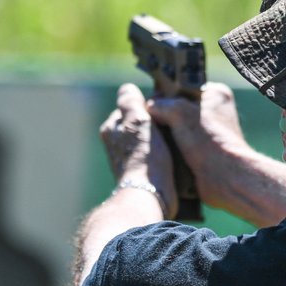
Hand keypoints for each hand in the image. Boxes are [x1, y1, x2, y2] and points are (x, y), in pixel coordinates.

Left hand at [99, 83, 177, 216]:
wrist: (149, 196)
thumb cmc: (143, 157)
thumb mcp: (138, 120)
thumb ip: (130, 101)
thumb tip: (126, 88)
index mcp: (111, 129)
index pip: (131, 108)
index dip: (148, 108)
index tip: (163, 112)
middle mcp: (115, 145)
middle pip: (141, 125)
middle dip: (155, 125)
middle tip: (171, 128)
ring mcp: (127, 160)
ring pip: (148, 141)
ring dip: (161, 141)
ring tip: (174, 144)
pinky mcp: (140, 174)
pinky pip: (153, 157)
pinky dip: (162, 156)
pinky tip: (172, 159)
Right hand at [147, 83, 250, 209]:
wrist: (224, 177)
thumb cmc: (207, 140)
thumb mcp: (179, 112)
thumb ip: (160, 104)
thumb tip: (148, 109)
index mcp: (215, 93)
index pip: (181, 88)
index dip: (163, 96)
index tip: (149, 106)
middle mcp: (214, 112)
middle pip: (177, 109)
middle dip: (163, 118)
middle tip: (151, 125)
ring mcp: (209, 133)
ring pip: (177, 129)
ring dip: (165, 136)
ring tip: (155, 141)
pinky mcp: (203, 152)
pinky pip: (180, 146)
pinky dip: (171, 149)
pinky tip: (163, 154)